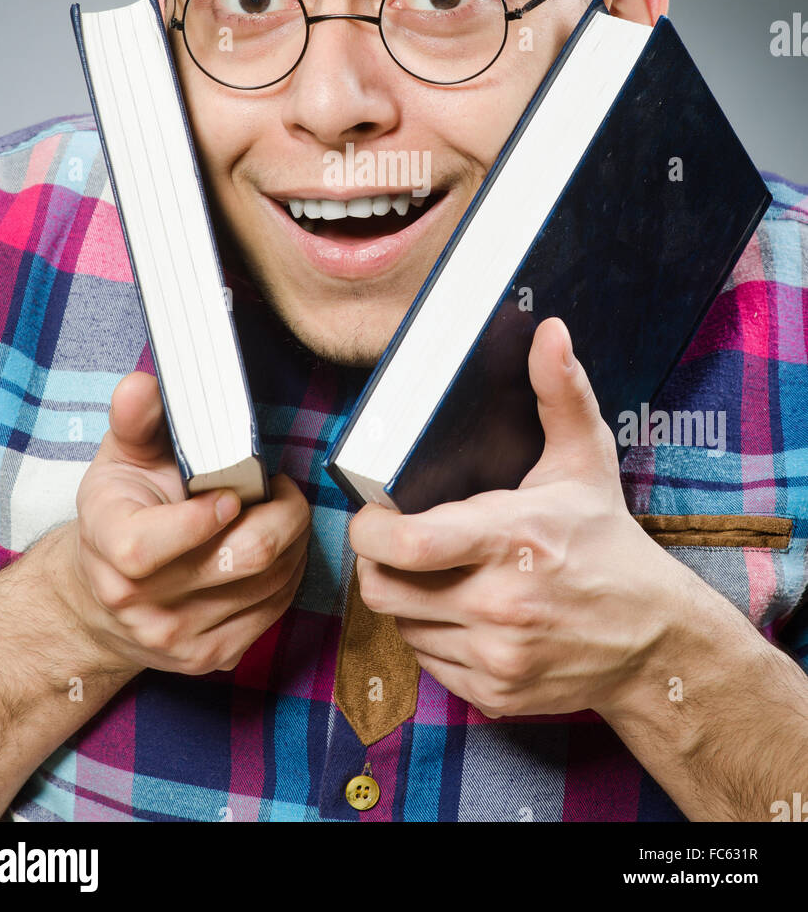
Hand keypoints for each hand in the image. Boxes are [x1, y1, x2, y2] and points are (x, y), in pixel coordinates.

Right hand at [59, 372, 310, 675]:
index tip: (231, 491)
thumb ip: (135, 421)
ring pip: (272, 581)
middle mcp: (139, 605)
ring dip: (293, 538)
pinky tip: (279, 544)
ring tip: (279, 509)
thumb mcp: (119, 461)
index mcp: (109, 549)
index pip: (149, 549)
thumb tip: (143, 384)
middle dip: (281, 511)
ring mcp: (178, 638)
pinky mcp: (213, 658)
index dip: (201, 518)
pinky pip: (277, 607)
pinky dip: (291, 570)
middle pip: (242, 558)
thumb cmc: (121, 514)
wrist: (102, 602)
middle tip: (278, 484)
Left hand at [350, 318, 689, 718]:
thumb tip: (549, 330)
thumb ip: (560, 391)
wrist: (655, 641)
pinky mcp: (494, 693)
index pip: (410, 545)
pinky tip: (461, 611)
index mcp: (512, 537)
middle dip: (377, 564)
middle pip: (384, 589)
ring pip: (401, 626)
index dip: (368, 532)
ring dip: (406, 599)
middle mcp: (500, 603)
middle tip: (394, 544)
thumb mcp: (586, 460)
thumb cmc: (608, 542)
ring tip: (437, 574)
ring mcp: (496, 655)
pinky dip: (431, 636)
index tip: (369, 515)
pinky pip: (426, 661)